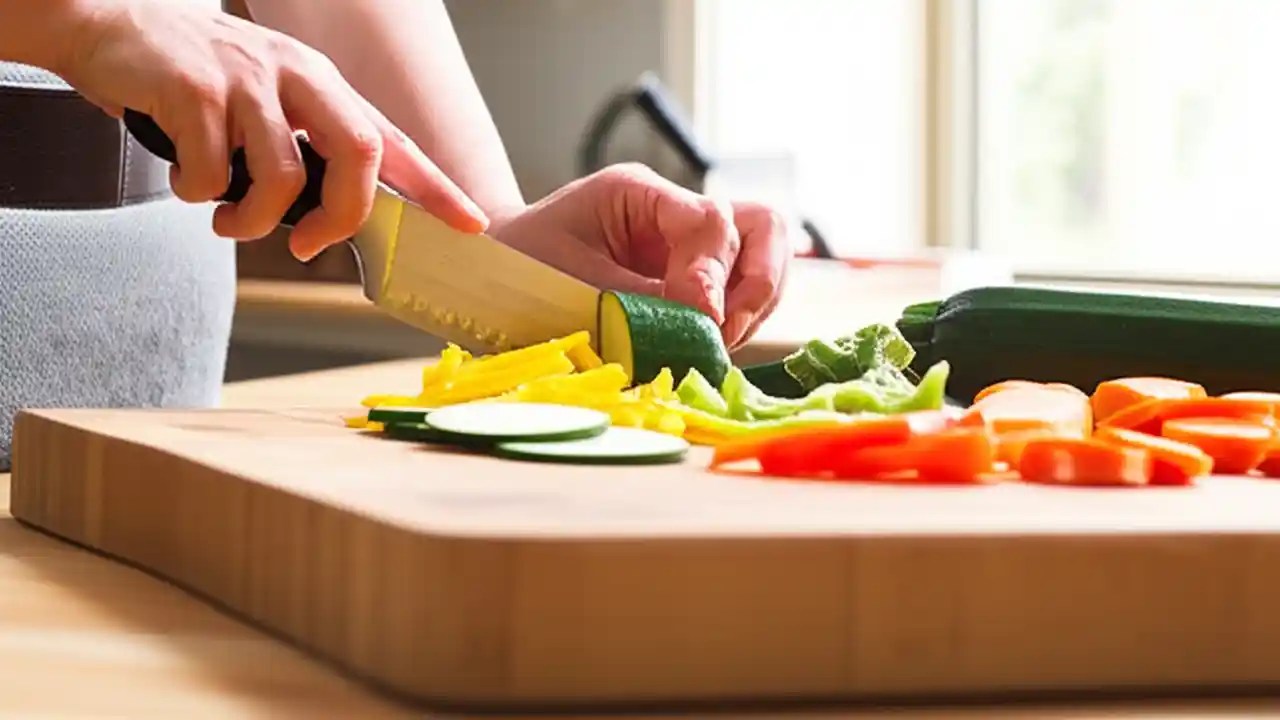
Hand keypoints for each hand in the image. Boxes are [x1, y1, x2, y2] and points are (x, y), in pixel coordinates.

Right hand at [48, 0, 486, 258]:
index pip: (394, 141)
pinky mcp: (194, 89)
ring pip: (281, 176)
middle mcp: (297, 76)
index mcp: (323, 86)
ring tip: (227, 221)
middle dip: (340, 217)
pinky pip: (209, 171)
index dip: (437, 188)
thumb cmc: (197, 80)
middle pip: (358, 154)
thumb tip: (338, 219)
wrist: (110, 27)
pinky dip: (194, 192)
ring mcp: (248, 79)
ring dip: (251, 220)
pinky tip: (185, 179)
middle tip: (305, 246)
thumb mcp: (269, 102)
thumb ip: (306, 148)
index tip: (471, 225)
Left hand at [490, 163, 789, 349]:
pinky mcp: (695, 284)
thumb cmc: (520, 268)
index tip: (701, 320)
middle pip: (763, 227)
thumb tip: (701, 327)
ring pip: (765, 262)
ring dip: (753, 310)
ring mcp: (691, 248)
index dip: (712, 275)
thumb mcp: (570, 280)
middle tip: (726, 331)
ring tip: (714, 347)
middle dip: (758, 283)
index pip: (711, 221)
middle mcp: (676, 214)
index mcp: (641, 194)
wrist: (492, 278)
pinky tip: (707, 348)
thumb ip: (638, 300)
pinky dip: (740, 325)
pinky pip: (745, 298)